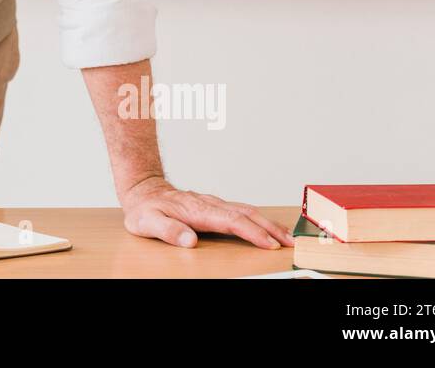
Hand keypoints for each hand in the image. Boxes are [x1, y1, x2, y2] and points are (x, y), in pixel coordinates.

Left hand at [120, 176, 294, 249]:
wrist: (143, 189)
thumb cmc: (145, 208)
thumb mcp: (148, 221)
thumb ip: (168, 231)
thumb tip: (190, 241)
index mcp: (198, 210)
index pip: (232, 221)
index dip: (252, 233)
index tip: (269, 244)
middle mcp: (209, 204)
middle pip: (246, 214)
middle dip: (270, 228)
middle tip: (291, 243)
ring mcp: (213, 203)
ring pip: (246, 210)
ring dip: (268, 223)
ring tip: (287, 236)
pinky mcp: (214, 205)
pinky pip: (241, 210)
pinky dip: (258, 218)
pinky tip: (267, 225)